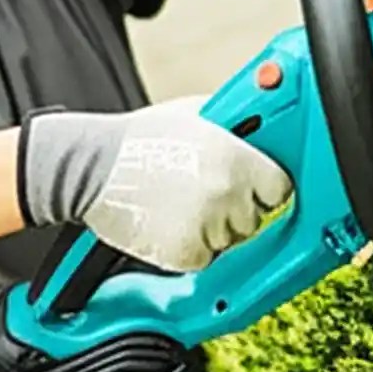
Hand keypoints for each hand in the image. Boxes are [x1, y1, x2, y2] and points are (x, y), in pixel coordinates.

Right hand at [16, 97, 293, 271]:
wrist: (92, 167)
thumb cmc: (143, 138)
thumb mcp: (198, 114)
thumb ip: (239, 122)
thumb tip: (269, 124)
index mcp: (237, 160)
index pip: (280, 188)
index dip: (265, 187)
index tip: (252, 185)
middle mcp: (227, 194)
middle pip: (256, 217)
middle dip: (236, 208)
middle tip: (203, 191)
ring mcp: (207, 225)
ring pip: (230, 240)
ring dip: (213, 228)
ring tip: (180, 203)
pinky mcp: (184, 251)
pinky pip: (204, 258)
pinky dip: (190, 247)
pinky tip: (169, 222)